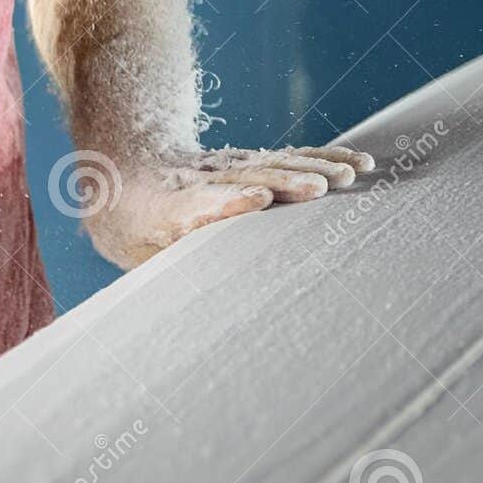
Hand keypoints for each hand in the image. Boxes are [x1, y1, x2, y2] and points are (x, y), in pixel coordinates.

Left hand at [86, 143, 375, 270]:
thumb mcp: (134, 250)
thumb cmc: (131, 225)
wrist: (124, 165)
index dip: (223, 203)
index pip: (193, 205)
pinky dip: (324, 160)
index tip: (256, 199)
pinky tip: (358, 164)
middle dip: (282, 183)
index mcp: (166, 208)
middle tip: (318, 188)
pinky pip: (290, 159)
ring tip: (348, 176)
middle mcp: (201, 180)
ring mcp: (228, 168)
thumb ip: (167, 270)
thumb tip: (198, 323)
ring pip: (273, 164)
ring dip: (311, 169)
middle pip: (245, 180)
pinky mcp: (251, 163)